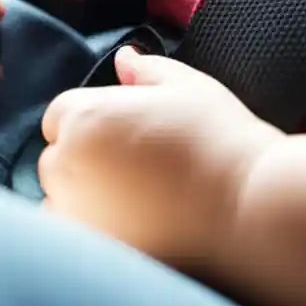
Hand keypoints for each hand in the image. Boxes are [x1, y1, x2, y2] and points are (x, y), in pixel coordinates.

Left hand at [39, 48, 283, 266]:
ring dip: (85, 192)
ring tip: (137, 192)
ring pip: (62, 198)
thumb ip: (146, 70)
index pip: (62, 113)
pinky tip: (132, 218)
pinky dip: (93, 225)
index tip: (126, 128)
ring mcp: (77, 212)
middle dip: (85, 154)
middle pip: (57, 156)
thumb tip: (123, 58)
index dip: (94, 116)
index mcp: (86, 118)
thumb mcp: (188, 86)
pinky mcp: (93, 247)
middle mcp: (68, 166)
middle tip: (137, 160)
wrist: (247, 204)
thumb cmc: (220, 138)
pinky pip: (76, 232)